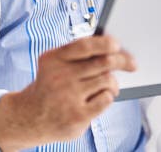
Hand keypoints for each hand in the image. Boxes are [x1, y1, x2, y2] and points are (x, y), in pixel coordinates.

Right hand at [0, 35, 135, 150]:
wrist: (30, 117)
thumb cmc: (50, 86)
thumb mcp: (53, 64)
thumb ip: (76, 54)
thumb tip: (110, 47)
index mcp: (54, 59)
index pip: (85, 46)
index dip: (105, 43)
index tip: (117, 45)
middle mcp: (60, 76)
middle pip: (103, 63)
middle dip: (122, 61)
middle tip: (131, 64)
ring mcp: (68, 97)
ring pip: (107, 80)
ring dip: (113, 83)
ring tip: (110, 85)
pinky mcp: (77, 116)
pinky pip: (106, 99)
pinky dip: (108, 97)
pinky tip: (101, 97)